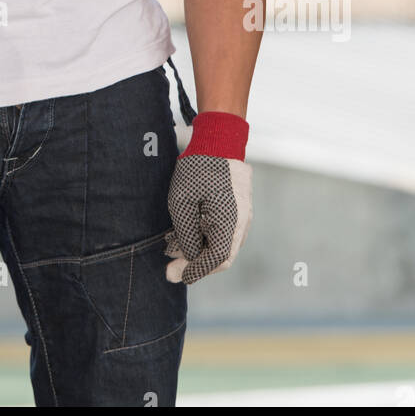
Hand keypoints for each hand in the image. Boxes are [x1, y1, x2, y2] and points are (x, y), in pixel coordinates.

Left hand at [164, 111, 251, 284]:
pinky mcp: (239, 209)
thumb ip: (186, 235)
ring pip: (223, 245)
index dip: (194, 271)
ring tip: (175, 247)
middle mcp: (241, 224)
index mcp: (229, 224)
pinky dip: (208, 238)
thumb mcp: (182, 202)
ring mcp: (243, 217)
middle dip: (196, 264)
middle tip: (171, 265)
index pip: (214, 261)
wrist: (218, 140)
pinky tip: (188, 232)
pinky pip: (225, 232)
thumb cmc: (198, 169)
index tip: (174, 275)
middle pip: (221, 257)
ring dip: (201, 251)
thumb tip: (185, 259)